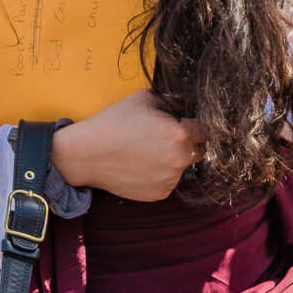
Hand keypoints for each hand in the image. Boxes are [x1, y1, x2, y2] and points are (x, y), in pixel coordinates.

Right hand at [52, 91, 202, 200]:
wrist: (87, 153)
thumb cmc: (114, 122)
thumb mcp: (145, 98)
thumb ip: (171, 102)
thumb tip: (184, 107)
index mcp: (181, 135)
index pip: (204, 130)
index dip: (192, 125)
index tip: (180, 124)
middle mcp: (180, 160)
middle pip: (198, 151)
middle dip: (186, 143)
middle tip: (162, 138)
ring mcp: (170, 180)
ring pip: (182, 167)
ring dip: (172, 160)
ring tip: (146, 151)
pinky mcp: (159, 194)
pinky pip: (168, 181)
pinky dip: (159, 174)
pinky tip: (140, 165)